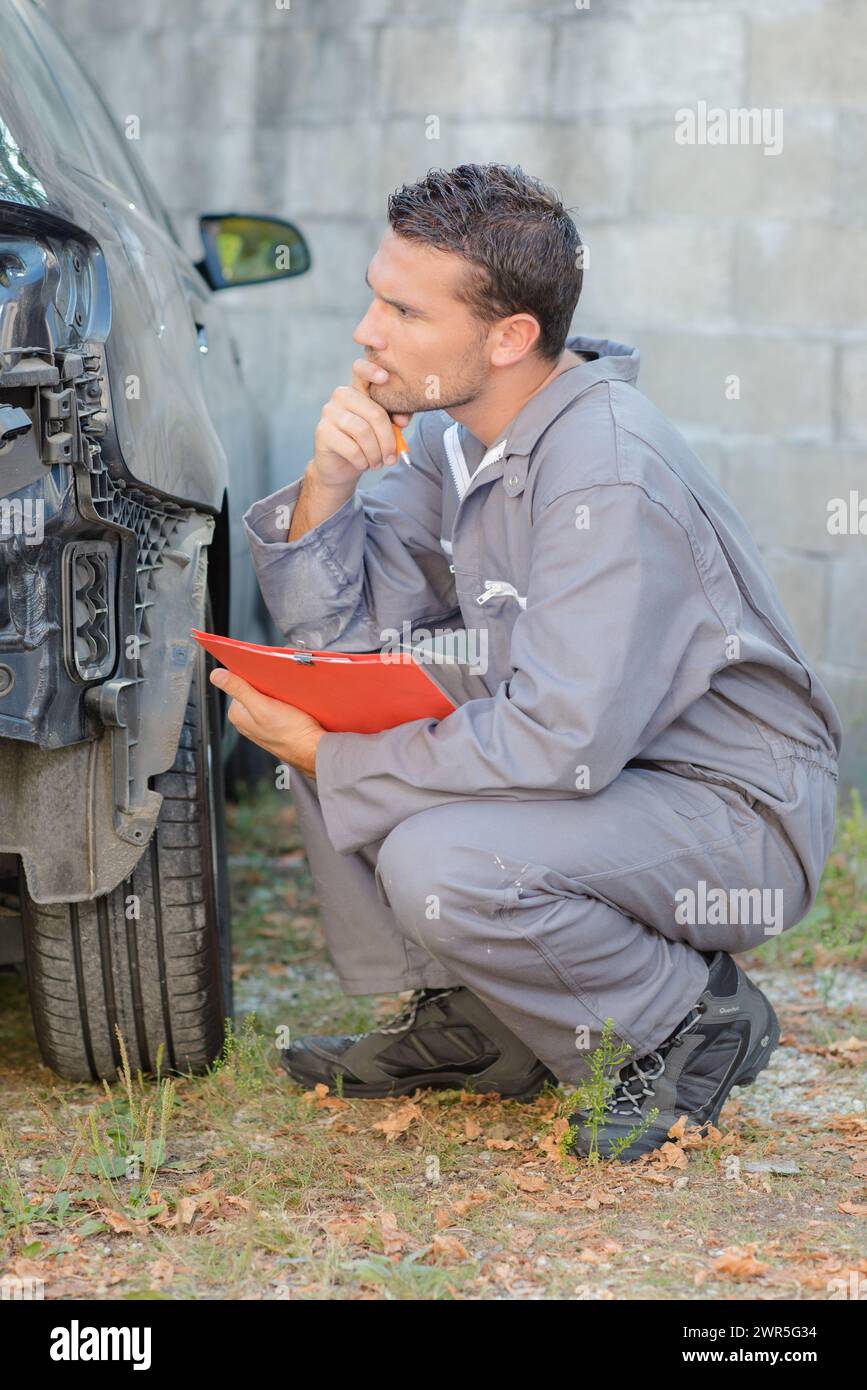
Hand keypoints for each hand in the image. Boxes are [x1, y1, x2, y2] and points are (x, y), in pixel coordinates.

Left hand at [209, 668, 324, 776]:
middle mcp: (246, 721)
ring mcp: (260, 724)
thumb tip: (216, 675)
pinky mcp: (275, 726)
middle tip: (278, 688)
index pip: (239, 684)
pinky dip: (284, 702)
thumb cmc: (292, 733)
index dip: (253, 677)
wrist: (313, 749)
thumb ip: (238, 689)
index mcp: (237, 715)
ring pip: (266, 698)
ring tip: (287, 697)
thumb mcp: (262, 706)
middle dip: (265, 686)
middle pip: (253, 690)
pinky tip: (292, 706)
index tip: (265, 676)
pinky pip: (276, 707)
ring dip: (276, 693)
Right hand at [312, 357, 412, 489]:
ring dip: (375, 454)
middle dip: (388, 440)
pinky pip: (352, 448)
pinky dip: (363, 461)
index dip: (372, 370)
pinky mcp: (322, 432)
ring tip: (377, 463)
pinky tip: (363, 464)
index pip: (360, 370)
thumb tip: (402, 421)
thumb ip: (395, 421)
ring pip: (363, 432)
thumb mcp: (384, 430)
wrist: (339, 467)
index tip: (385, 377)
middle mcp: (341, 395)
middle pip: (374, 413)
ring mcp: (329, 412)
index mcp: (358, 389)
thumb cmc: (366, 444)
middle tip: (391, 458)